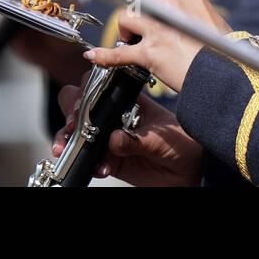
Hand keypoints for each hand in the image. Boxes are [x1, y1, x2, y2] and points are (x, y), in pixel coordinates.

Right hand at [53, 79, 202, 185]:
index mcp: (130, 101)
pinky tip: (99, 168)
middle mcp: (116, 116)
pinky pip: (88, 160)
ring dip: (68, 139)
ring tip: (68, 148)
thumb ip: (138, 140)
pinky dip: (86, 163)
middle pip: (82, 105)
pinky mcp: (109, 161)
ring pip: (77, 133)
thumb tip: (114, 139)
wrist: (190, 173)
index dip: (88, 90)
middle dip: (71, 111)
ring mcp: (110, 138)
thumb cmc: (184, 144)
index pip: (103, 85)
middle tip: (72, 125)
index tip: (83, 103)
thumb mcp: (164, 138)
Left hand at [80, 0, 227, 92]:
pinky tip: (94, 54)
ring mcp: (157, 31)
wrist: (224, 75)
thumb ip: (193, 5)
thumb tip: (185, 2)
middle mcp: (170, 9)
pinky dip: (104, 56)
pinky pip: (117, 53)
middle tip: (138, 5)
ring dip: (125, 25)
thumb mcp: (213, 17)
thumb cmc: (225, 51)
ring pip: (124, 14)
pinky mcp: (148, 54)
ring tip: (131, 34)